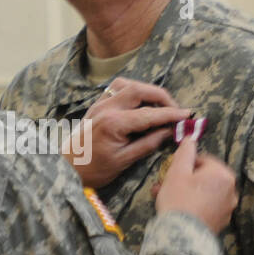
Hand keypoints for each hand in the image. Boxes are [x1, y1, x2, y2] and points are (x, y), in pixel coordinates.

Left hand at [65, 79, 190, 187]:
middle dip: (161, 97)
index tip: (187, 115)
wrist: (66, 169)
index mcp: (114, 123)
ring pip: (128, 84)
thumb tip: (169, 132)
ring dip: (147, 91)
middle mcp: (106, 108)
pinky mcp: (96, 106)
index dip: (171, 114)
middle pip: (139, 89)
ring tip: (160, 105)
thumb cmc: (93, 170)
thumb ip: (148, 143)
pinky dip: (132, 92)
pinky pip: (116, 89)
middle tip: (176, 110)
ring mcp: (99, 104)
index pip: (149, 114)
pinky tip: (141, 104)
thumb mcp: (124, 161)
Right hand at [155, 138, 237, 234]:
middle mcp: (231, 190)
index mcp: (223, 174)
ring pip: (205, 193)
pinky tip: (178, 209)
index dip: (185, 164)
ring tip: (167, 197)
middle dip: (185, 179)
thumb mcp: (177, 171)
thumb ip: (185, 152)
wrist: (182, 236)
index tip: (172, 171)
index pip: (204, 160)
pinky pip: (207, 207)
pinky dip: (194, 205)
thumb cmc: (179, 200)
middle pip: (205, 177)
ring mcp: (228, 208)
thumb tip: (190, 138)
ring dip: (187, 192)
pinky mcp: (221, 222)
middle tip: (166, 184)